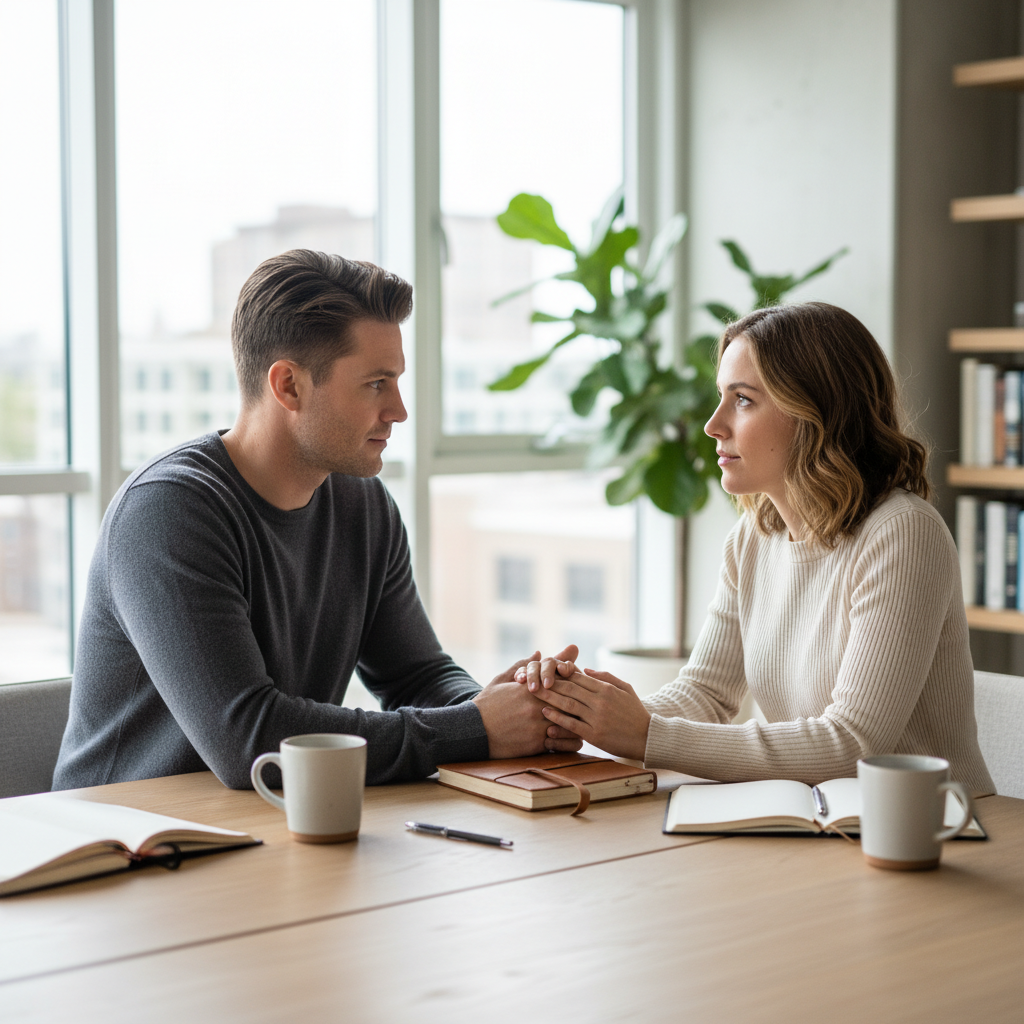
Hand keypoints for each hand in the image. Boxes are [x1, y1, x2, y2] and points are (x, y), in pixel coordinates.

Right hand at [473, 648, 582, 757]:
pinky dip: (571, 742)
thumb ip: (523, 664)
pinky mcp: (536, 744)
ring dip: (579, 724)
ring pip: (571, 725)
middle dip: (582, 703)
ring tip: (585, 724)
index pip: (563, 682)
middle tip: (591, 705)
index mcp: (531, 688)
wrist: (474, 730)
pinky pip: (563, 744)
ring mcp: (538, 726)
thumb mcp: (502, 680)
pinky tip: (574, 740)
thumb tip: (539, 652)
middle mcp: (538, 706)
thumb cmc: (487, 704)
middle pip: (571, 703)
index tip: (581, 686)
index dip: (575, 683)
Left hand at [532, 668, 651, 761]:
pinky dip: (557, 717)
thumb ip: (605, 676)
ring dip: (549, 697)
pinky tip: (545, 712)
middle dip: (549, 682)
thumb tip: (584, 669)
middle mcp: (600, 701)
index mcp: (606, 689)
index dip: (561, 672)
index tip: (546, 669)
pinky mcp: (594, 734)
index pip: (579, 677)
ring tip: (534, 692)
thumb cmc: (636, 712)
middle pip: (569, 688)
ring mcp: (596, 718)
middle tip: (532, 678)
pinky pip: (572, 724)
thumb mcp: (625, 688)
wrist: (647, 737)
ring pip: (568, 704)